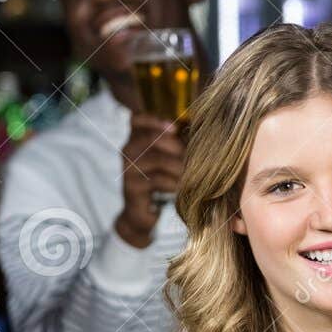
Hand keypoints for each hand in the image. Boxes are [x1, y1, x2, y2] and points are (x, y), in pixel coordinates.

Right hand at [117, 113, 184, 246]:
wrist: (140, 213)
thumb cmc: (159, 181)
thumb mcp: (165, 159)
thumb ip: (176, 143)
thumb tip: (203, 129)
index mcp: (136, 139)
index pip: (136, 119)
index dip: (153, 118)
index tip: (175, 126)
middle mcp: (128, 151)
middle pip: (150, 138)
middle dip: (176, 145)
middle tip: (192, 156)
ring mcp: (128, 170)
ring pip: (157, 160)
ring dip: (179, 166)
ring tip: (192, 174)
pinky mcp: (132, 188)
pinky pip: (157, 181)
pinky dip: (174, 183)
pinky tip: (182, 188)